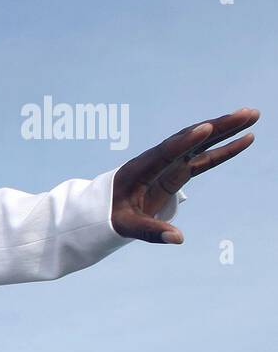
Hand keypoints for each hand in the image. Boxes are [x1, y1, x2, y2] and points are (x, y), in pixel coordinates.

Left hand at [112, 108, 259, 243]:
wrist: (101, 208)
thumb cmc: (109, 216)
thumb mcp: (125, 226)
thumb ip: (150, 231)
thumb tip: (178, 238)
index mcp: (139, 170)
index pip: (164, 154)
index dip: (184, 142)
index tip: (205, 129)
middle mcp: (156, 160)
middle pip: (189, 140)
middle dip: (217, 126)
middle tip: (245, 113)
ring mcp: (168, 163)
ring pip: (199, 143)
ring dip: (225, 130)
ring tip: (251, 116)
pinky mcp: (176, 170)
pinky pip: (203, 158)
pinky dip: (223, 149)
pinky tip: (245, 140)